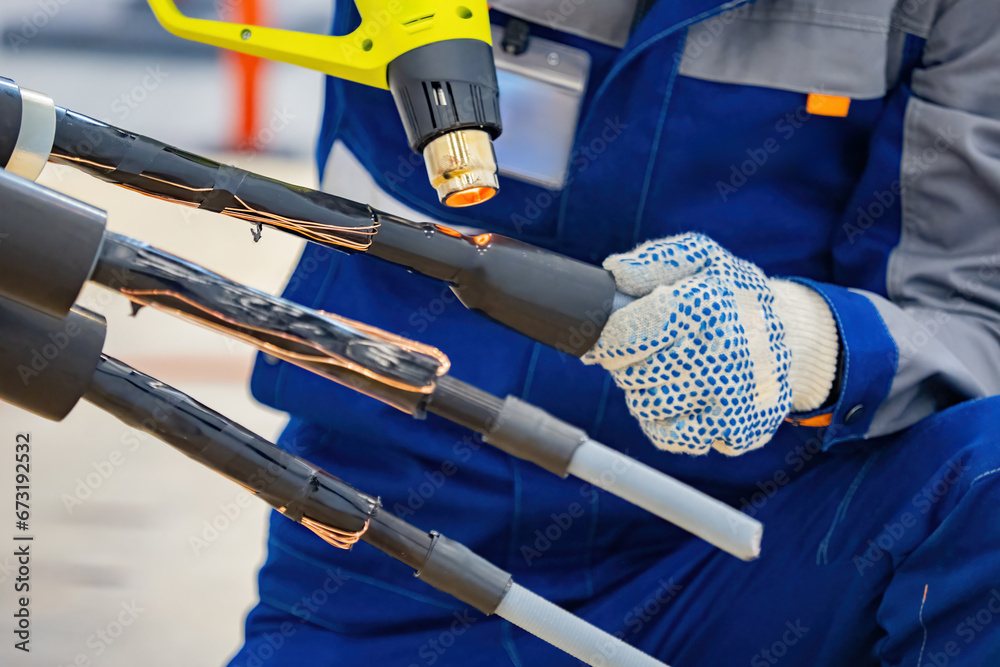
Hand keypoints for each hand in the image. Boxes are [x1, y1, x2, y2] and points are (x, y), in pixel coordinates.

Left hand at [583, 233, 838, 455]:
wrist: (792, 335)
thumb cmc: (732, 295)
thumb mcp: (701, 259)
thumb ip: (653, 261)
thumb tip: (613, 272)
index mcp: (704, 305)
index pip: (626, 335)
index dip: (607, 340)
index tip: (607, 338)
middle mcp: (719, 352)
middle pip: (631, 374)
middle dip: (626, 363)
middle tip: (645, 351)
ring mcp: (729, 395)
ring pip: (645, 406)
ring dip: (643, 391)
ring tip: (666, 371)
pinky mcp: (737, 428)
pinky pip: (671, 437)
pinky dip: (664, 421)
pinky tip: (681, 397)